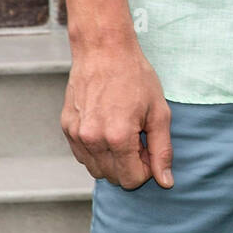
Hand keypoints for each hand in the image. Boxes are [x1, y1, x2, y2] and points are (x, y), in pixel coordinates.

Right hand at [61, 40, 173, 188]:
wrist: (104, 50)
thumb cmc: (135, 77)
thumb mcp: (159, 111)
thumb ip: (162, 150)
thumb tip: (166, 182)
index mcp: (118, 137)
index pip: (132, 180)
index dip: (146, 168)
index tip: (149, 146)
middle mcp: (92, 140)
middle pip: (113, 177)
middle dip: (130, 164)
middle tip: (139, 135)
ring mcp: (76, 136)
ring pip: (96, 170)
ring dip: (113, 159)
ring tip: (123, 130)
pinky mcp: (66, 129)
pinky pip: (83, 156)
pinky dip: (97, 151)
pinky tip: (107, 127)